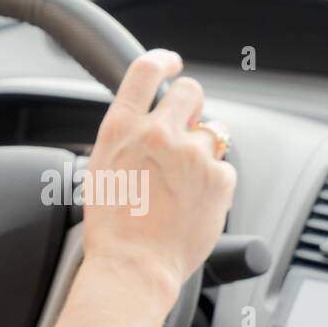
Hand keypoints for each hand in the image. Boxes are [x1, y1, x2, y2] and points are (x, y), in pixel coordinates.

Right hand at [81, 49, 236, 302]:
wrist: (134, 266)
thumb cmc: (112, 226)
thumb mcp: (101, 166)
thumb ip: (127, 135)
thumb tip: (147, 121)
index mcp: (122, 127)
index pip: (146, 70)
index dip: (163, 60)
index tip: (172, 63)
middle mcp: (158, 133)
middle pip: (190, 90)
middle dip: (190, 105)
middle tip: (184, 128)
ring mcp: (192, 155)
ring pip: (213, 131)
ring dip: (204, 148)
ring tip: (185, 180)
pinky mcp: (219, 179)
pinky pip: (225, 167)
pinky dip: (215, 180)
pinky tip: (195, 200)